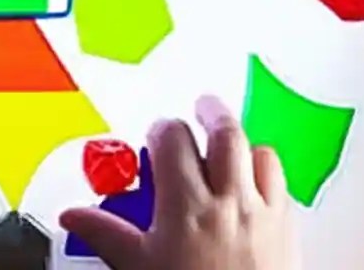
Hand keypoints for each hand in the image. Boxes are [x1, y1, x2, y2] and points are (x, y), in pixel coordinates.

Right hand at [61, 95, 299, 269]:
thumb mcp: (140, 267)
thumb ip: (107, 234)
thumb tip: (75, 216)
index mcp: (187, 205)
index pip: (172, 139)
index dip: (161, 130)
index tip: (156, 137)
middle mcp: (229, 201)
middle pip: (225, 132)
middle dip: (210, 113)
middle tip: (200, 109)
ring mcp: (263, 213)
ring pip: (260, 152)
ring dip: (243, 144)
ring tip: (229, 144)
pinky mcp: (288, 229)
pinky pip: (283, 185)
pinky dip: (268, 176)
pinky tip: (254, 185)